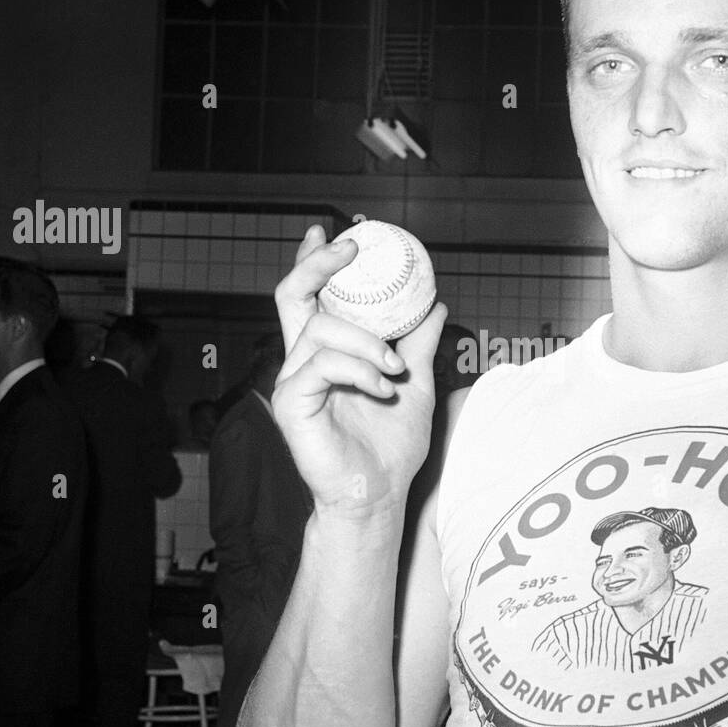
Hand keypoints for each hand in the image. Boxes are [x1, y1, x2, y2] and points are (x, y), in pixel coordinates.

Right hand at [272, 224, 446, 518]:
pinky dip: (359, 370)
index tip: (334, 233)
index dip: (315, 260)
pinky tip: (383, 388)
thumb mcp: (416, 386)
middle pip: (292, 295)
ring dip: (366, 342)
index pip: (312, 296)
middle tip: (349, 249)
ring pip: (320, 329)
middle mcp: (304, 359)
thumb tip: (436, 305)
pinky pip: (322, 366)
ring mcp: (294, 380)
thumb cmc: (391, 447)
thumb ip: (419, 346)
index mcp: (328, 352)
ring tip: (394, 370)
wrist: (378, 493)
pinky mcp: (291, 402)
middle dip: (318, 264)